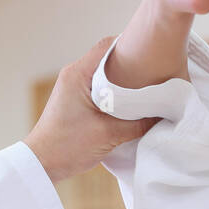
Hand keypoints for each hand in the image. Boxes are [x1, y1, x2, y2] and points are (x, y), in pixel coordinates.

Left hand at [23, 36, 160, 183]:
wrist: (42, 165)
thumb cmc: (68, 147)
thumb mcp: (109, 135)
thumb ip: (140, 123)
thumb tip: (166, 114)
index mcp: (78, 74)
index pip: (109, 44)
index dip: (134, 43)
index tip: (155, 51)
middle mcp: (74, 75)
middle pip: (109, 56)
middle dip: (134, 61)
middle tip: (157, 70)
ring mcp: (73, 87)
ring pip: (106, 73)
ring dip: (126, 78)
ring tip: (149, 86)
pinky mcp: (76, 100)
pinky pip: (101, 87)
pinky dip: (117, 91)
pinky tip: (133, 102)